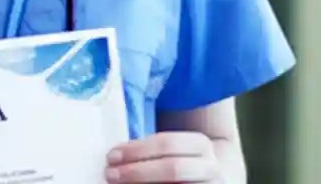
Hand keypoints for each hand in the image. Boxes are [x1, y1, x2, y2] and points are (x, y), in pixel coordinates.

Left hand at [104, 131, 221, 182]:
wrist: (209, 176)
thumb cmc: (181, 159)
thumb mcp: (174, 148)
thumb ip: (152, 148)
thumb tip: (116, 156)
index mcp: (200, 144)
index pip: (167, 143)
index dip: (137, 150)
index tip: (112, 156)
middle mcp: (210, 166)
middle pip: (172, 169)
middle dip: (138, 172)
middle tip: (111, 174)